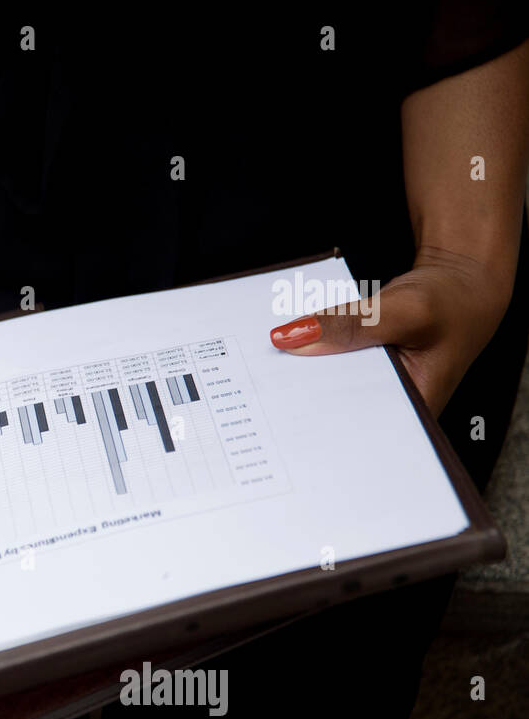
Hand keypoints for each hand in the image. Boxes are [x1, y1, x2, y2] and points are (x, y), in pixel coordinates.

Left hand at [269, 247, 512, 414]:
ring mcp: (373, 392)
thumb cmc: (450, 303)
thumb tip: (289, 338)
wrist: (461, 284)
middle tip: (257, 391)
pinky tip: (282, 353)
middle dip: (299, 404)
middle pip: (334, 416)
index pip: (355, 434)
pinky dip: (310, 358)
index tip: (276, 416)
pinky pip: (327, 370)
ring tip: (261, 374)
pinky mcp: (360, 373)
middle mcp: (389, 410)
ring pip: (326, 392)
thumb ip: (351, 326)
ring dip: (299, 380)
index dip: (316, 429)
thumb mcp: (403, 311)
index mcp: (411, 414)